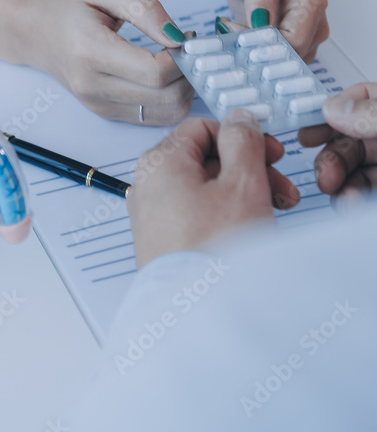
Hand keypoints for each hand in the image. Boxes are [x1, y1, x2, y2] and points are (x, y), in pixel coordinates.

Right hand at [15, 0, 194, 124]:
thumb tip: (178, 36)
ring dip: (183, 88)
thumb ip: (146, 10)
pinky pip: (153, 117)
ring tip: (175, 61)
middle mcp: (92, 85)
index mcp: (91, 51)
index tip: (185, 38)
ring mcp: (98, 104)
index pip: (155, 72)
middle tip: (186, 49)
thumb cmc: (68, 6)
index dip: (182, 57)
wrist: (34, 29)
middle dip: (188, 73)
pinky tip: (163, 74)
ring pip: (165, 113)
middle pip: (166, 97)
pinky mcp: (105, 113)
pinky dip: (170, 98)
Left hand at [127, 110, 299, 265]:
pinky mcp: (162, 243)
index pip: (202, 128)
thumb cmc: (214, 249)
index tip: (270, 153)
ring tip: (275, 213)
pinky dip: (225, 216)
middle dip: (249, 170)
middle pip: (205, 160)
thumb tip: (238, 117)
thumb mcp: (242, 183)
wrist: (196, 314)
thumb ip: (243, 142)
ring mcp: (153, 216)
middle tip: (282, 188)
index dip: (240, 137)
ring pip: (204, 189)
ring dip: (243, 193)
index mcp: (161, 162)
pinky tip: (251, 231)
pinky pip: (196, 215)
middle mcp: (149, 185)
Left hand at [221, 0, 328, 61]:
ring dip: (252, 56)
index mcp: (311, 0)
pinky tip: (236, 39)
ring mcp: (304, 36)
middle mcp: (314, 22)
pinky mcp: (288, 45)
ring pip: (282, 65)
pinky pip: (274, 63)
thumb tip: (262, 22)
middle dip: (255, 52)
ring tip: (228, 33)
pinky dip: (252, 57)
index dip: (263, 44)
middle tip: (225, 34)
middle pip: (290, 57)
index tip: (231, 30)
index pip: (294, 40)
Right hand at [299, 83, 376, 204]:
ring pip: (356, 170)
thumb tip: (333, 108)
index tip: (309, 131)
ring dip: (340, 183)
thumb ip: (373, 114)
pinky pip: (367, 193)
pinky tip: (350, 204)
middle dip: (332, 157)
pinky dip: (353, 199)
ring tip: (339, 195)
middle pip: (351, 139)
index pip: (360, 99)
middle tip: (325, 174)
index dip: (331, 113)